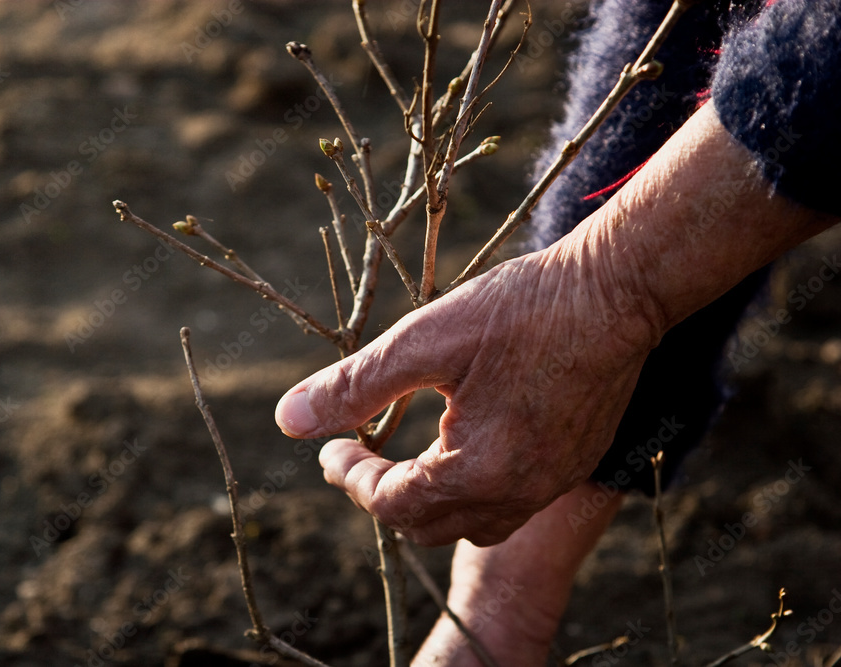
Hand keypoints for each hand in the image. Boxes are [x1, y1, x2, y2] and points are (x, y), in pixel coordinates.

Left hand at [275, 229, 658, 546]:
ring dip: (426, 502)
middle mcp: (519, 493)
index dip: (351, 478)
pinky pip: (509, 505)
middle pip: (428, 527)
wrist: (619, 290)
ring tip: (401, 461)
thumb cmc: (521, 309)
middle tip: (355, 456)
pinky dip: (468, 493)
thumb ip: (356, 386)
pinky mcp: (574, 464)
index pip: (391, 503)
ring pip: (471, 525)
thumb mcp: (424, 341)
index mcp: (479, 470)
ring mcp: (553, 483)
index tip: (328, 448)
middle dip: (382, 496)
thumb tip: (287, 420)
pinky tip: (460, 452)